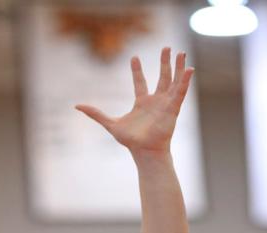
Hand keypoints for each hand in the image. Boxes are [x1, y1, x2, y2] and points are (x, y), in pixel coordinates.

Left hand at [76, 48, 193, 155]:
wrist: (145, 150)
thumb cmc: (130, 141)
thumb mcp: (110, 123)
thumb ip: (95, 113)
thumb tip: (76, 105)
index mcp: (142, 103)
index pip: (140, 82)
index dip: (137, 70)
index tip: (134, 57)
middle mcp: (156, 101)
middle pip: (162, 77)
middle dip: (165, 62)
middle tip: (167, 47)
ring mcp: (166, 103)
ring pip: (174, 81)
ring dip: (178, 67)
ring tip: (181, 52)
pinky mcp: (173, 108)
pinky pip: (181, 92)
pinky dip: (185, 81)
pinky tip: (190, 68)